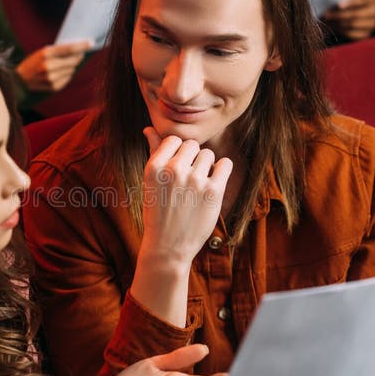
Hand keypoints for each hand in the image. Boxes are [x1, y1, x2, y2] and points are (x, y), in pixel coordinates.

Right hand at [16, 40, 92, 91]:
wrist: (20, 80)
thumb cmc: (33, 62)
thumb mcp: (42, 52)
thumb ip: (58, 50)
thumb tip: (78, 49)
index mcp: (45, 54)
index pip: (69, 49)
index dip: (82, 46)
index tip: (91, 42)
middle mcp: (49, 66)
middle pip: (73, 60)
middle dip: (78, 57)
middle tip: (79, 54)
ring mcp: (51, 78)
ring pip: (72, 70)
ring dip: (70, 66)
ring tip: (60, 66)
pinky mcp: (54, 87)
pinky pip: (68, 78)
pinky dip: (66, 75)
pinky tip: (57, 74)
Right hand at [140, 127, 232, 269]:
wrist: (168, 247)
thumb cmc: (158, 212)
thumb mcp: (150, 182)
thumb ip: (154, 152)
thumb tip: (149, 128)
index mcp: (154, 167)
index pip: (174, 139)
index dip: (178, 152)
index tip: (177, 168)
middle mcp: (173, 171)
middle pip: (193, 145)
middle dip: (192, 159)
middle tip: (188, 180)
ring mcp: (194, 181)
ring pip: (208, 154)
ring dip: (206, 166)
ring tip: (198, 185)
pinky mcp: (214, 192)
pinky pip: (225, 164)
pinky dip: (222, 171)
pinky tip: (213, 183)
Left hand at [322, 0, 374, 40]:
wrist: (357, 16)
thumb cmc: (351, 4)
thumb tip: (332, 3)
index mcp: (374, 0)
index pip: (362, 0)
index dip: (350, 2)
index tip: (338, 4)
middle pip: (356, 14)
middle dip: (339, 15)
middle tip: (327, 15)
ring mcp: (373, 25)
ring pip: (353, 24)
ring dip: (338, 23)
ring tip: (328, 21)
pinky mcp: (366, 35)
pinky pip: (352, 34)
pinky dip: (341, 30)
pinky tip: (333, 27)